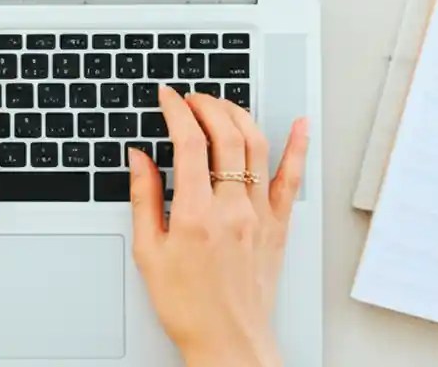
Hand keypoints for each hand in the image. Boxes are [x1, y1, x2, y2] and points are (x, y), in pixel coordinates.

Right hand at [129, 86, 308, 366]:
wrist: (228, 341)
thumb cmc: (187, 306)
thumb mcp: (148, 252)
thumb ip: (143, 198)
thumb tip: (138, 158)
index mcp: (195, 215)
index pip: (188, 142)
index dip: (176, 110)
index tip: (167, 97)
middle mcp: (232, 209)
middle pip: (226, 134)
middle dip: (206, 104)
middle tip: (191, 98)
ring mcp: (260, 215)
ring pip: (257, 146)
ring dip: (239, 115)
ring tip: (222, 105)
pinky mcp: (278, 225)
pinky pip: (291, 178)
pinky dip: (297, 147)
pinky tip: (298, 125)